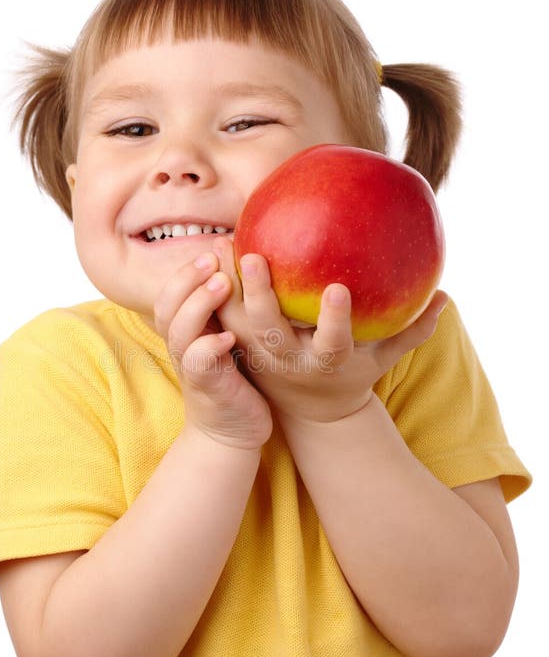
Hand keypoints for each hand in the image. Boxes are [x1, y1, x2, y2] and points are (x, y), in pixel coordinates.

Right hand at [153, 251, 272, 448]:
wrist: (234, 431)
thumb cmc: (238, 377)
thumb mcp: (230, 335)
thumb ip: (230, 307)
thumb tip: (249, 259)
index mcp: (187, 330)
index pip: (172, 292)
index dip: (186, 270)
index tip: (212, 248)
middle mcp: (183, 346)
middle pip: (167, 305)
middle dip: (187, 278)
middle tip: (213, 257)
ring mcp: (192, 368)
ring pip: (179, 331)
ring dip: (198, 304)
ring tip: (221, 284)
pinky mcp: (208, 389)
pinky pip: (198, 364)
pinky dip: (208, 347)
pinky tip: (228, 337)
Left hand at [212, 236, 447, 424]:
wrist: (312, 410)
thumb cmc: (354, 372)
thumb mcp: (383, 359)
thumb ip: (412, 329)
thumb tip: (445, 295)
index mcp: (325, 363)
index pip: (332, 343)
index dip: (334, 320)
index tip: (338, 289)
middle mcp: (289, 361)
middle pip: (271, 331)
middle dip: (261, 295)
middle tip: (254, 256)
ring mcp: (260, 356)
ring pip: (237, 323)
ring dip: (226, 288)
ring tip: (218, 246)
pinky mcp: (241, 348)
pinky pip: (224, 317)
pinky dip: (216, 290)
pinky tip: (212, 251)